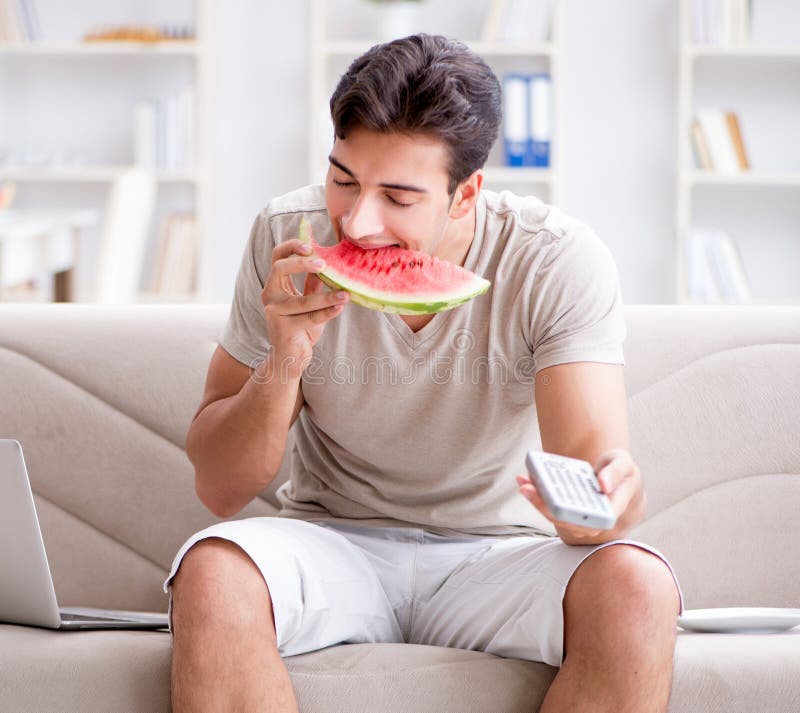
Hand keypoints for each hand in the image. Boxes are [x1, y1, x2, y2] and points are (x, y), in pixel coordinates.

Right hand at [261, 224, 347, 376]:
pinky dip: (327, 313)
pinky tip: (340, 307)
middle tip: (324, 264)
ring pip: (302, 301)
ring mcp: (274, 312)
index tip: (310, 244)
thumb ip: (313, 283)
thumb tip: (327, 261)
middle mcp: (270, 295)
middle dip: (302, 263)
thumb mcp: (309, 301)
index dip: (291, 246)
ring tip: (345, 294)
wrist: (291, 357)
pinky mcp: (283, 329)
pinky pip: (309, 318)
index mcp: (276, 284)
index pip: (277, 257)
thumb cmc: (301, 327)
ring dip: (327, 297)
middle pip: (279, 269)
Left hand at [515, 448, 644, 544]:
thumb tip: (603, 485)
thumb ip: (616, 472)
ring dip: (536, 500)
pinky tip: (526, 479)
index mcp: (609, 513)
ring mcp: (580, 519)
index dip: (568, 512)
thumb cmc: (624, 474)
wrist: (622, 485)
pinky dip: (537, 495)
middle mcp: (592, 521)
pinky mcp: (569, 512)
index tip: (552, 500)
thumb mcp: (625, 465)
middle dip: (542, 505)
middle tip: (526, 487)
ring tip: (523, 481)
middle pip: (564, 520)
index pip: (586, 519)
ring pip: (555, 516)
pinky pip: (551, 507)